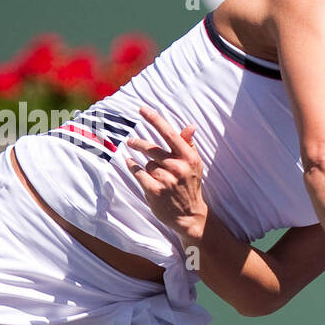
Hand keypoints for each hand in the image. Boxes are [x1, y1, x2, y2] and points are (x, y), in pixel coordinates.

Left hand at [125, 105, 206, 238]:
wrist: (190, 215)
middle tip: (131, 142)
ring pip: (147, 164)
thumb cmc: (190, 186)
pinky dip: (133, 169)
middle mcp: (179, 167)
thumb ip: (189, 145)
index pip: (169, 134)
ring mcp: (167, 180)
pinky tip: (132, 166)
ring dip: (147, 168)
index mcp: (189, 158)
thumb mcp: (194, 165)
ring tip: (156, 176)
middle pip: (152, 149)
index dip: (155, 120)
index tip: (142, 108)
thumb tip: (190, 126)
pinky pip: (138, 173)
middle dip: (139, 144)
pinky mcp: (155, 191)